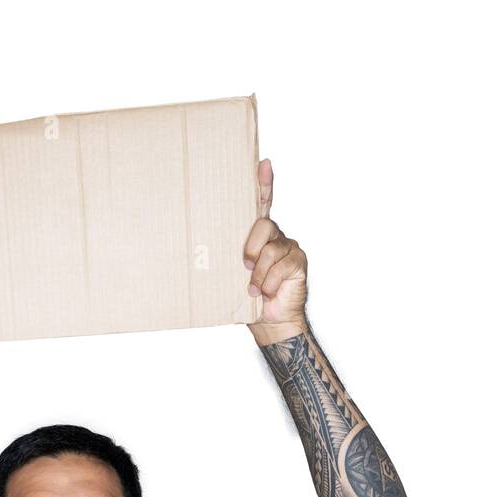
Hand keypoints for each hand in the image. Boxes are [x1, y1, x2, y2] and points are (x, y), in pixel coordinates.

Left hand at [243, 159, 307, 342]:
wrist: (270, 321)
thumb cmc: (248, 298)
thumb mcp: (233, 275)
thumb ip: (228, 258)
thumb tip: (208, 252)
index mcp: (258, 235)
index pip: (261, 203)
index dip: (263, 184)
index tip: (263, 165)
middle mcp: (275, 236)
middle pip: (263, 225)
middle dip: (251, 248)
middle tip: (244, 267)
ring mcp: (288, 247)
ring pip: (270, 250)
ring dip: (258, 275)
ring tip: (254, 289)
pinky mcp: (298, 260)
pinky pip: (281, 266)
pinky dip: (270, 283)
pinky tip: (268, 292)